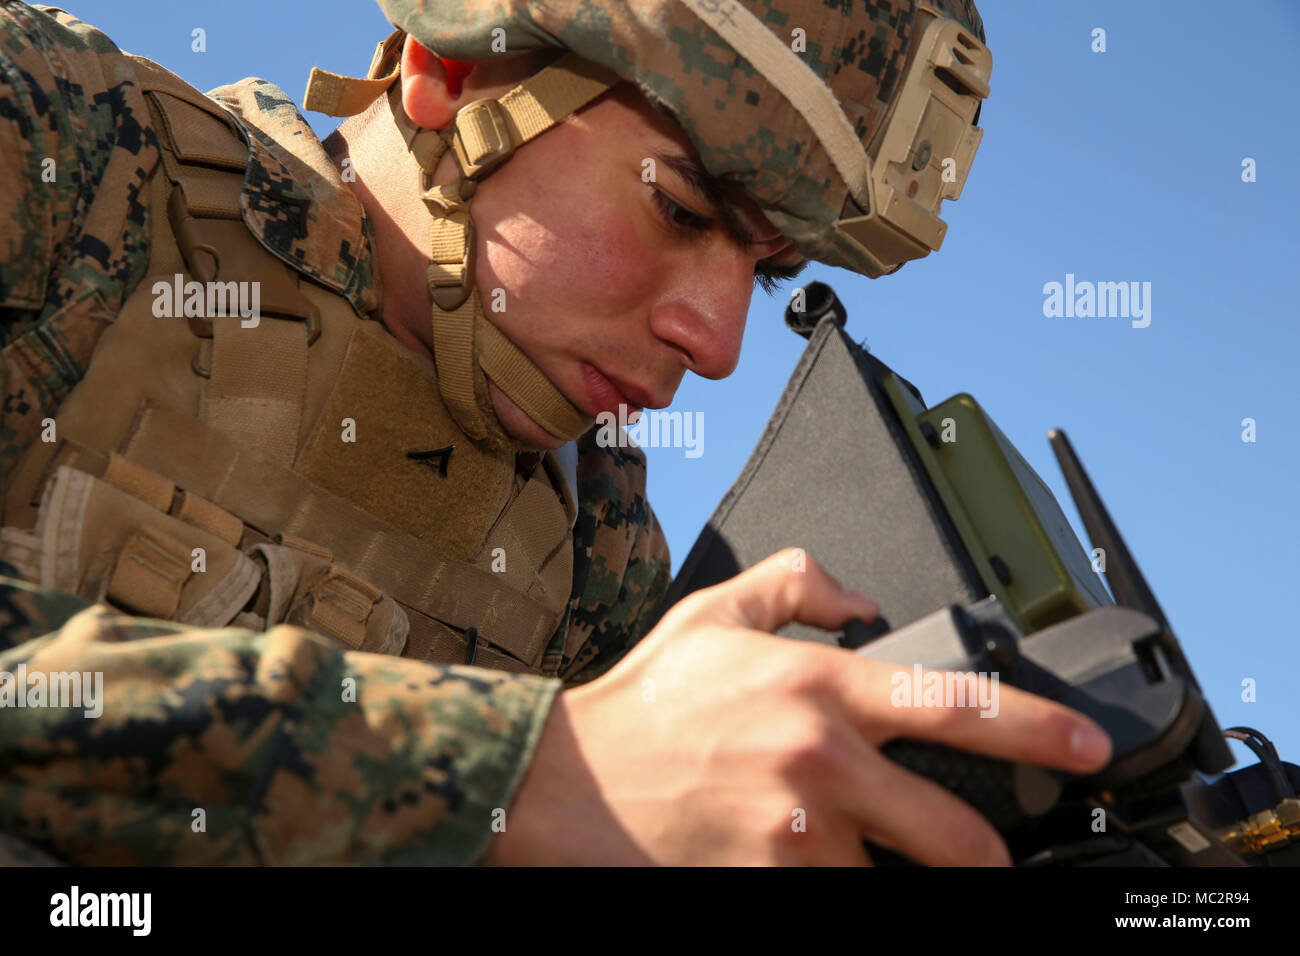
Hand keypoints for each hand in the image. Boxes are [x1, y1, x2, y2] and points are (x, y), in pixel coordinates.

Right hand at [490, 549, 1111, 864]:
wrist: (573, 783)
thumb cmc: (645, 702)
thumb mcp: (715, 613)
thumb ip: (797, 582)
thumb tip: (859, 598)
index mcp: (820, 686)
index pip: (959, 705)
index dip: (1040, 730)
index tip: (1087, 749)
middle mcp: (822, 762)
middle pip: (958, 832)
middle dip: (987, 853)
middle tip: (987, 851)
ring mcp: (800, 835)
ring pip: (901, 881)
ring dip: (902, 874)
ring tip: (876, 854)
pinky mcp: (773, 883)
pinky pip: (844, 899)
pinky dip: (847, 883)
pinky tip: (821, 862)